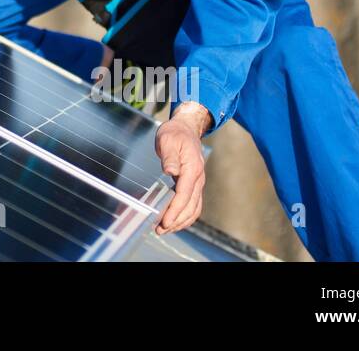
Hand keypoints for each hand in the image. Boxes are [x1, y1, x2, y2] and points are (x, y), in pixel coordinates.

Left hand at [153, 102, 210, 234]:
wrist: (185, 129)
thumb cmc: (175, 134)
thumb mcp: (168, 140)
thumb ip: (170, 157)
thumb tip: (171, 171)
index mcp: (192, 169)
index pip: (185, 195)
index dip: (175, 211)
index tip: (165, 221)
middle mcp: (198, 179)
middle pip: (190, 207)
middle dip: (176, 221)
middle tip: (160, 230)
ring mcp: (198, 183)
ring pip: (193, 209)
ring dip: (180, 221)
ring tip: (164, 229)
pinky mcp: (194, 185)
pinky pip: (193, 205)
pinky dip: (185, 216)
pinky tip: (174, 221)